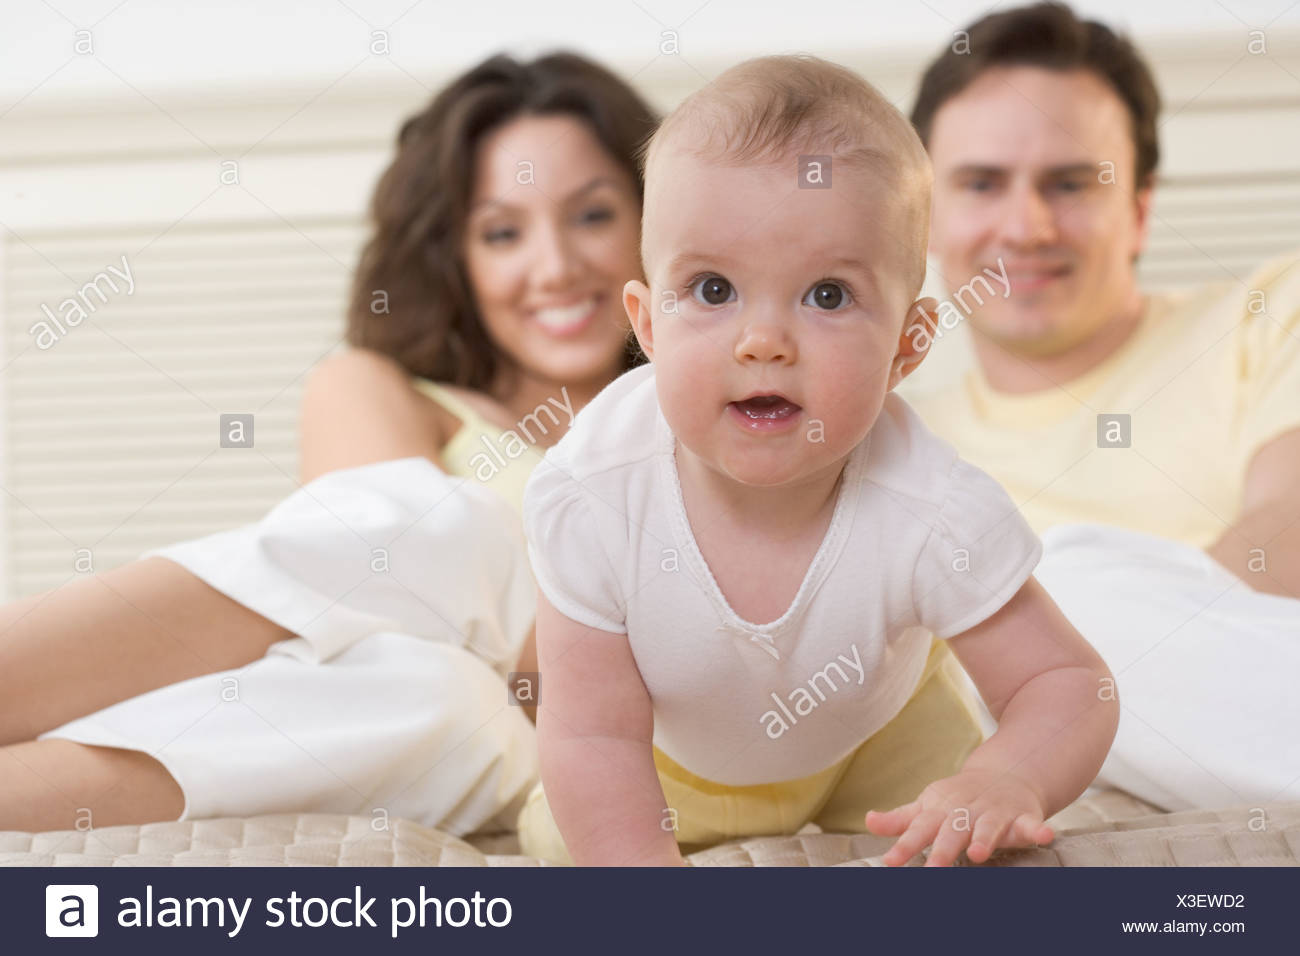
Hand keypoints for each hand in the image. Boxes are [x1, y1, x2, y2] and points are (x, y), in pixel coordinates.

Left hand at [864, 769, 1053, 866]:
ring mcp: (994, 812)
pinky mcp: (1022, 816)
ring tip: (977, 854)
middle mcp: (966, 811)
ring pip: (988, 827)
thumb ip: (901, 819)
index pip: (919, 829)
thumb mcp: (927, 806)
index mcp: (940, 810)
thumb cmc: (958, 799)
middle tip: (932, 871)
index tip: (890, 862)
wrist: (1003, 774)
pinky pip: (1031, 824)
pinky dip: (1038, 829)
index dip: (905, 846)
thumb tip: (869, 821)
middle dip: (943, 851)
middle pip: (952, 831)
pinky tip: (1044, 835)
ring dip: (984, 838)